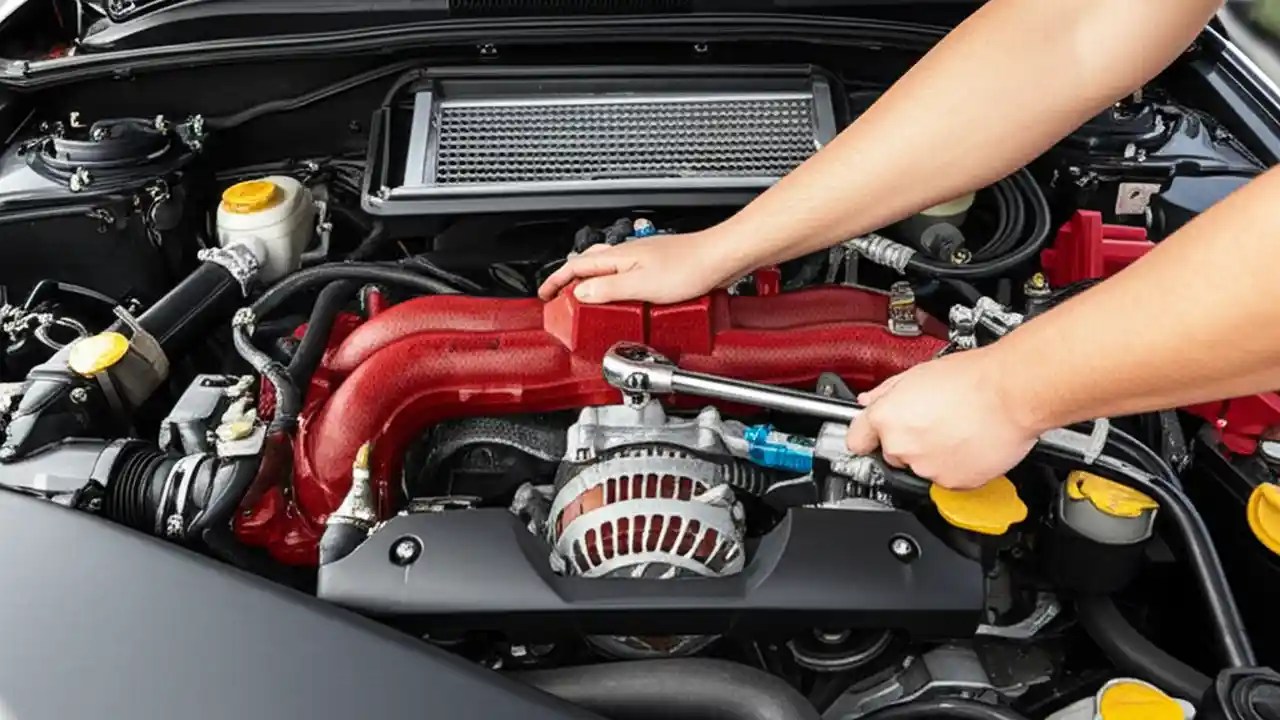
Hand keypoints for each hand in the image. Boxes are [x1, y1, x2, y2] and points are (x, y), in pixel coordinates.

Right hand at [537, 231, 746, 304]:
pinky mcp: (659, 266)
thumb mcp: (642, 285)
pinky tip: (624, 297)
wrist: (721, 257)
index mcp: (619, 257)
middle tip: (561, 297)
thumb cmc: (691, 266)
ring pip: (607, 268)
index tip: (544, 295)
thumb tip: (582, 293)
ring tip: (586, 300)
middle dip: (570, 280)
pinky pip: (625, 275)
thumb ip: (609, 289)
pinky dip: (614, 286)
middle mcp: (629, 253)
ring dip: (591, 282)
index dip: (556, 281)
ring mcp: (644, 258)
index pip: (576, 266)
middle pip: (588, 264)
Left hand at [845, 349, 1041, 489]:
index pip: (856, 439)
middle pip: (891, 453)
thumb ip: (886, 392)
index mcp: (888, 418)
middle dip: (907, 441)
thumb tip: (871, 401)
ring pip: (919, 467)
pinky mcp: (953, 483)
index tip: (870, 436)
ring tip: (956, 429)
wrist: (1013, 393)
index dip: (866, 435)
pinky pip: (946, 478)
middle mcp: (902, 447)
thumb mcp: (918, 373)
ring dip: (932, 454)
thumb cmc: (973, 378)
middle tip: (932, 421)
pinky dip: (955, 466)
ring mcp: (927, 468)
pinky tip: (968, 442)